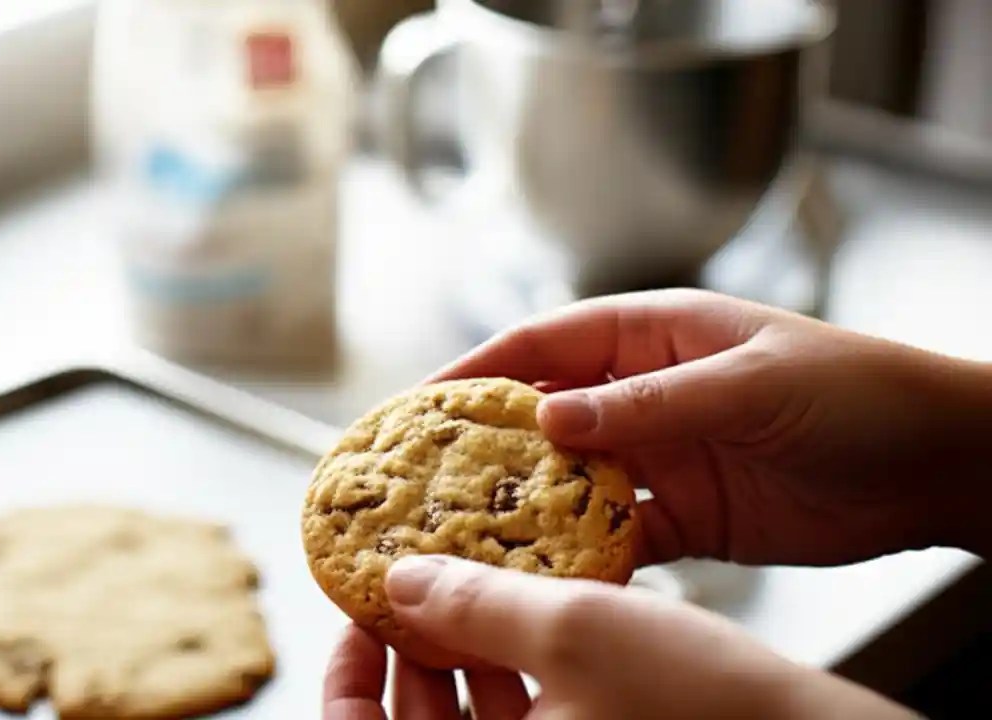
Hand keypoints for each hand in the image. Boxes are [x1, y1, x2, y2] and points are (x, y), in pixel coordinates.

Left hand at [324, 556, 918, 719]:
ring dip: (465, 654)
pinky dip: (518, 671)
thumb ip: (475, 603)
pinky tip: (531, 611)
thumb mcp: (575, 632)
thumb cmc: (710, 709)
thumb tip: (403, 581)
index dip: (346, 677)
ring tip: (474, 583)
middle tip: (416, 582)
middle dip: (412, 651)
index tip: (357, 613)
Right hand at [429, 289, 991, 566]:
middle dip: (485, 448)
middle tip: (424, 483)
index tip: (419, 405)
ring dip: (526, 508)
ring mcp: (661, 457)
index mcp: (654, 334)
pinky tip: (548, 576)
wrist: (933, 464)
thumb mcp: (748, 383)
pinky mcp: (684, 518)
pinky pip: (615, 536)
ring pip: (570, 482)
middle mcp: (644, 393)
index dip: (478, 371)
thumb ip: (650, 401)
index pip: (545, 344)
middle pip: (543, 418)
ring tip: (468, 538)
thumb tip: (550, 418)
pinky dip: (582, 555)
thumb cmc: (854, 392)